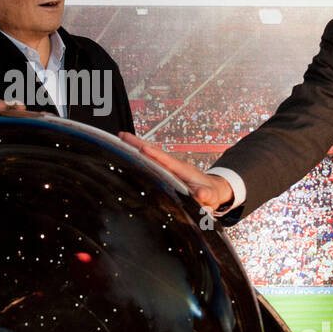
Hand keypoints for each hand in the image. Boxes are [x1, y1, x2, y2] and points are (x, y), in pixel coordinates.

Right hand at [118, 132, 234, 210]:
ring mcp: (167, 168)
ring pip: (149, 156)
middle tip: (121, 136)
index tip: (142, 148)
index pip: (166, 160)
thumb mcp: (210, 195)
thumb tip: (201, 195)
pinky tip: (127, 154)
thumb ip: (206, 195)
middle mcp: (173, 166)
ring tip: (120, 140)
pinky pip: (149, 163)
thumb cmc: (211, 193)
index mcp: (182, 170)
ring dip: (135, 147)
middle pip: (153, 153)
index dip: (155, 155)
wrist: (212, 191)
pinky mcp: (164, 172)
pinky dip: (138, 156)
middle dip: (138, 144)